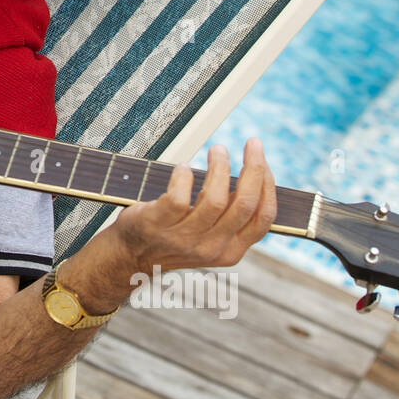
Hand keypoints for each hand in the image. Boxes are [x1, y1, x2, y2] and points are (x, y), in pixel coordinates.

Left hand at [113, 138, 276, 275]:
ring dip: (220, 168)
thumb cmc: (175, 235)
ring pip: (215, 200)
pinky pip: (179, 197)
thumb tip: (256, 175)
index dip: (268, 186)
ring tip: (218, 150)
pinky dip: (184, 176)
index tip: (263, 162)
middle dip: (254, 168)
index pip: (264, 218)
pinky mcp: (158, 225)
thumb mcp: (211, 237)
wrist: (131, 256)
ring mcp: (184, 239)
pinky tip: (183, 167)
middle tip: (252, 143)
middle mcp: (211, 248)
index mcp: (230, 251)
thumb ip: (231, 217)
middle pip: (245, 204)